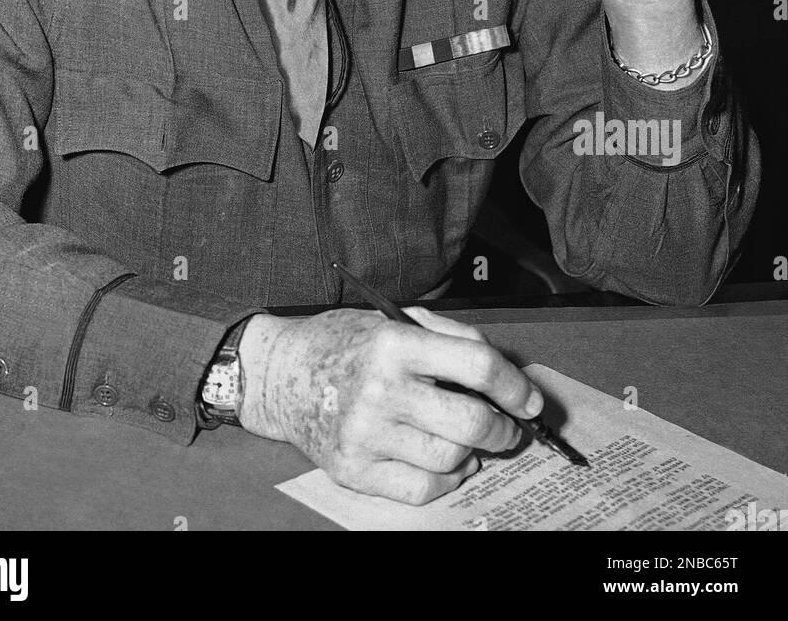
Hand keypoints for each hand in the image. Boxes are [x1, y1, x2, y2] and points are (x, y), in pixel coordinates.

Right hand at [237, 307, 542, 503]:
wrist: (281, 373)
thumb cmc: (344, 342)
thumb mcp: (396, 319)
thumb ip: (452, 338)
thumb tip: (505, 373)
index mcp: (394, 343)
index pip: (478, 366)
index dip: (515, 386)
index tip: (529, 400)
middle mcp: (380, 389)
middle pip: (472, 422)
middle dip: (504, 429)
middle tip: (507, 427)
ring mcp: (366, 434)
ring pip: (452, 459)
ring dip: (473, 452)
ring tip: (468, 438)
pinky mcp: (354, 469)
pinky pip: (423, 489)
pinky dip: (447, 479)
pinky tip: (445, 461)